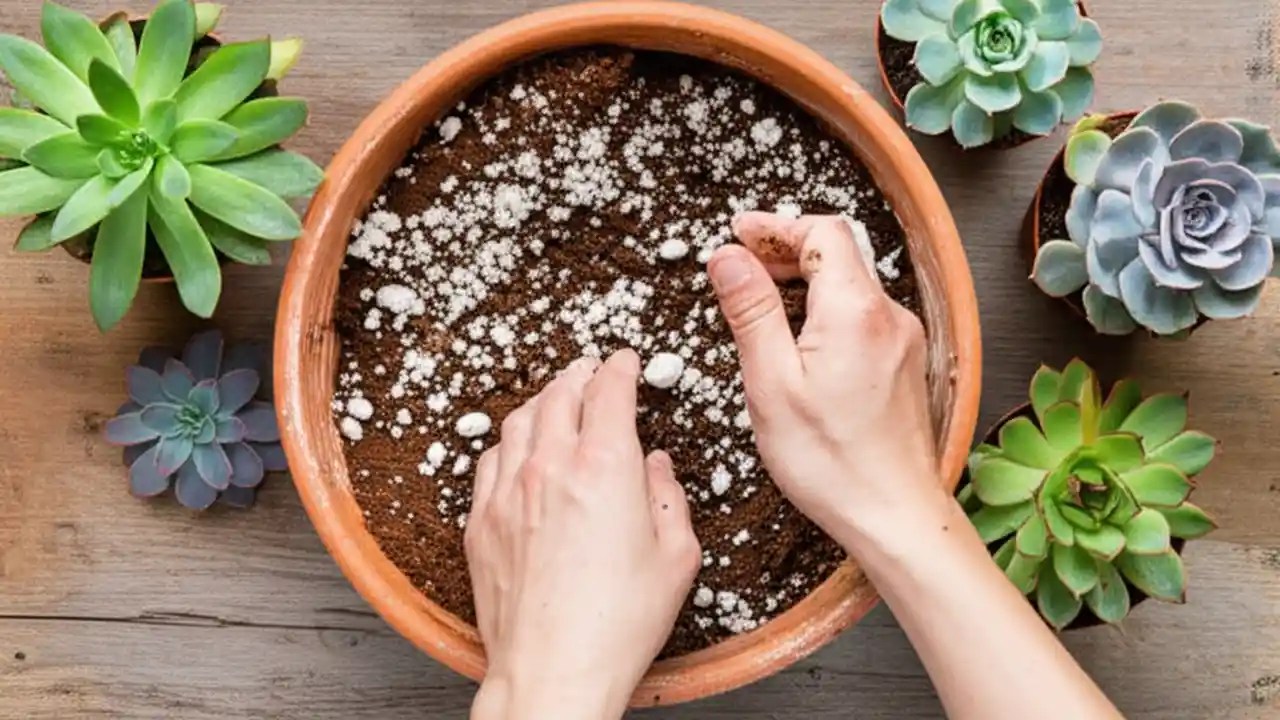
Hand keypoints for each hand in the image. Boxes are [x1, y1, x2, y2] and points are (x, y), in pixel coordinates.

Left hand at [466, 351, 700, 719]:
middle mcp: (551, 467)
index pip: (608, 390)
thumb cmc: (619, 624)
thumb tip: (655, 468)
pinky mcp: (481, 522)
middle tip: (591, 370)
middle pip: (559, 394)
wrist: (553, 671)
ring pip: (519, 421)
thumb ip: (669, 499)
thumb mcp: (676, 558)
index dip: (619, 367)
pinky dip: (509, 442)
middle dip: (579, 374)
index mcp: (605, 467)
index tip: (625, 361)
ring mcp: (508, 493)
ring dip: (542, 400)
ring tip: (556, 398)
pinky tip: (519, 448)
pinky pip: (489, 460)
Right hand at [706, 212, 945, 550]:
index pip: (822, 231)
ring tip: (762, 306)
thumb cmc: (831, 461)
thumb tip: (729, 256)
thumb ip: (752, 311)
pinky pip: (863, 317)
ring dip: (806, 282)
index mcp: (854, 311)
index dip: (777, 225)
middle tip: (741, 267)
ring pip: (851, 287)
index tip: (740, 232)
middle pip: (839, 254)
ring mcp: (903, 340)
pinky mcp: (905, 364)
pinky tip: (799, 343)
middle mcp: (889, 316)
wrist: (894, 515)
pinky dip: (827, 311)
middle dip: (787, 250)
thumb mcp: (771, 382)